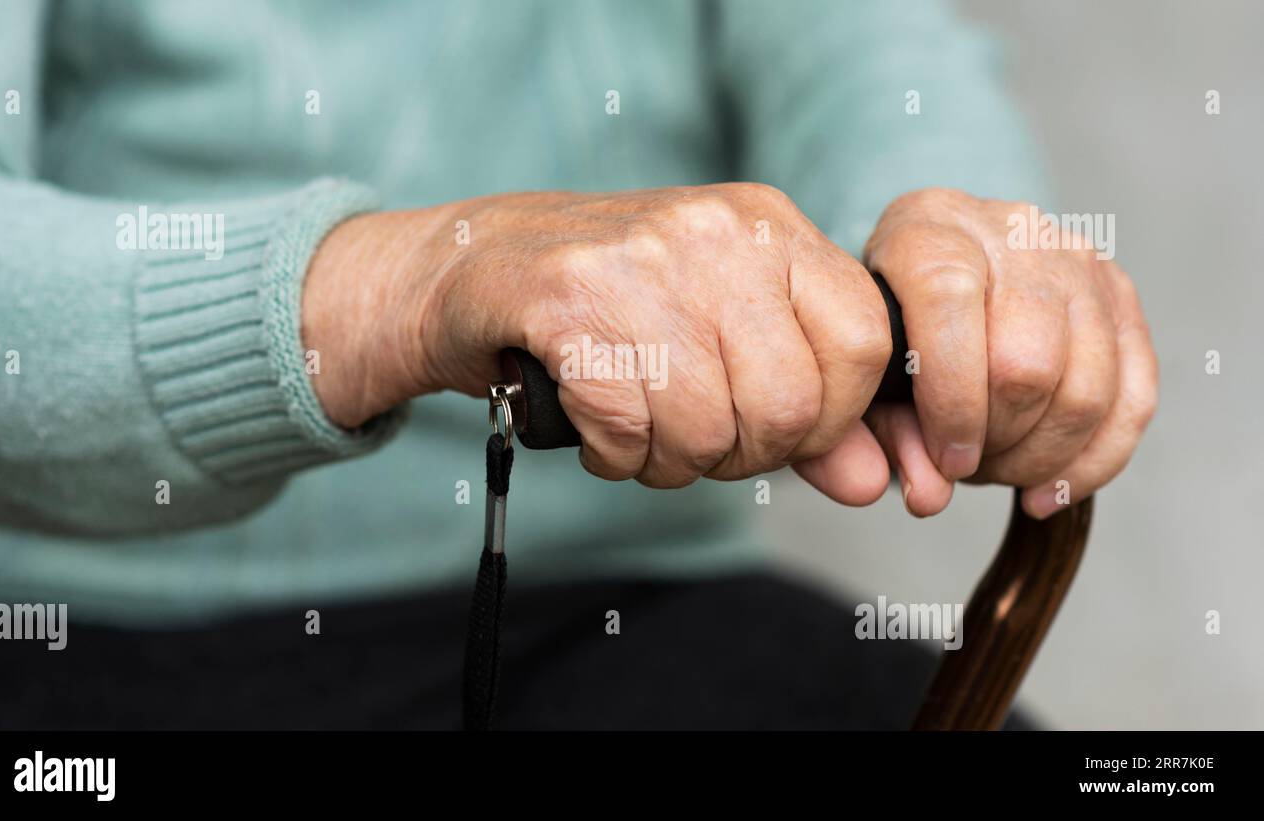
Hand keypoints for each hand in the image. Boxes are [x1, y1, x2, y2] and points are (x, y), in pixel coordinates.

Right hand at [303, 184, 896, 498]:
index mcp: (768, 226)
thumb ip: (808, 410)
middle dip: (741, 454)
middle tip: (692, 438)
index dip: (831, 418)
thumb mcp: (725, 337)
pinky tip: (594, 424)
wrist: (472, 265)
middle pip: (790, 405)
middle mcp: (716, 231)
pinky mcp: (569, 299)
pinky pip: (630, 433)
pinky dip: (614, 456)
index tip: (778, 431)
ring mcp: (643, 260)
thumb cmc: (612, 307)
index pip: (863, 343)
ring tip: (639, 428)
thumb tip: (870, 483)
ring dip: (671, 461)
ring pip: (708, 429)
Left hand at [853, 188, 1157, 518]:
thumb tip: (930, 497)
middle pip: (1029, 360)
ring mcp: (1076, 259)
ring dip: (1042, 457)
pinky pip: (1134, 395)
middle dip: (999, 440)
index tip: (945, 459)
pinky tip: (1045, 490)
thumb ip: (881, 431)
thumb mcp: (863, 363)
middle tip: (968, 466)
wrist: (931, 264)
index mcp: (931, 228)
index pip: (949, 304)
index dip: (950, 402)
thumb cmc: (889, 322)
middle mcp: (1012, 231)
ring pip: (1088, 387)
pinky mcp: (1120, 294)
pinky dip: (1093, 462)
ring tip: (999, 470)